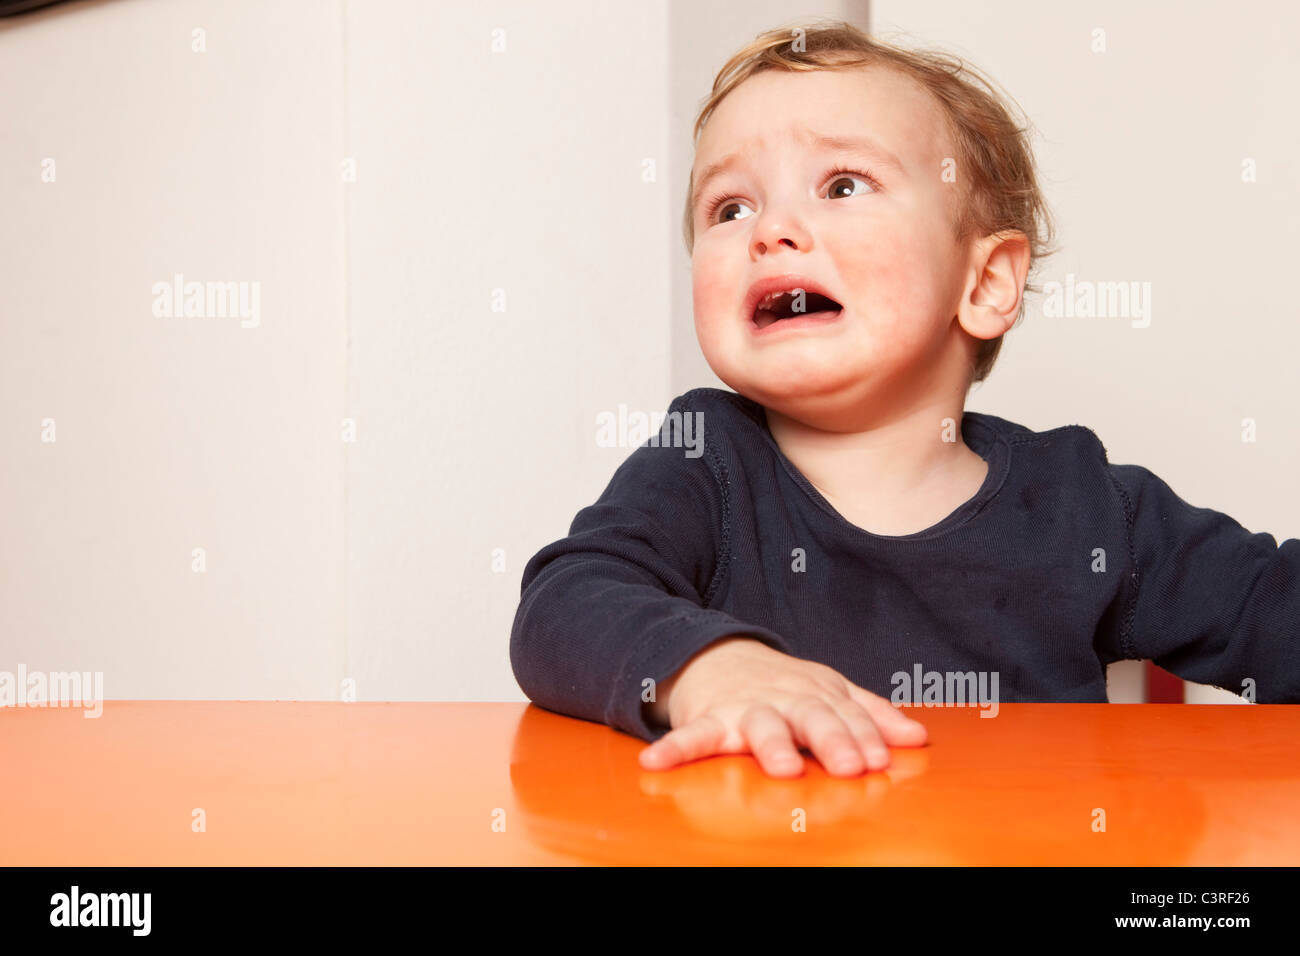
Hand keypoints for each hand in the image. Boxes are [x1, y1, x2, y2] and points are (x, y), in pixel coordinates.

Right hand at [638, 636, 926, 777]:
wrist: (713, 655)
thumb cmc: (780, 684)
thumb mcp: (828, 690)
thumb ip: (870, 713)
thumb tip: (917, 737)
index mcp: (816, 693)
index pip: (847, 714)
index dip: (865, 735)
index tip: (880, 759)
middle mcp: (783, 698)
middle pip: (811, 716)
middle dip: (832, 739)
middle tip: (850, 766)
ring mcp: (744, 707)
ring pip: (760, 724)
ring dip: (770, 744)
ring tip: (782, 768)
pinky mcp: (707, 718)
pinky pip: (692, 735)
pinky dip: (674, 749)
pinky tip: (657, 764)